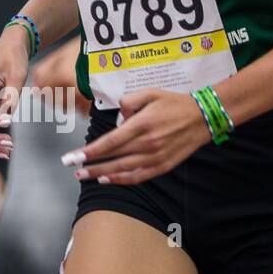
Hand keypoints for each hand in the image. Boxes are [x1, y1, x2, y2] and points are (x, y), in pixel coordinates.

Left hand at [60, 88, 210, 185]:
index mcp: (141, 125)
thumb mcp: (148, 92)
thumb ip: (127, 102)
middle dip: (89, 164)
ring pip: (123, 170)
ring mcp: (156, 157)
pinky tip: (107, 180)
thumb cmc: (173, 103)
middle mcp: (147, 144)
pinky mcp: (163, 166)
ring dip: (100, 174)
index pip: (109, 143)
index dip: (89, 152)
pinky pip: (139, 177)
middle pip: (112, 158)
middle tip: (70, 166)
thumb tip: (118, 119)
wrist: (203, 117)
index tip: (72, 156)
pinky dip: (121, 180)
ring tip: (82, 175)